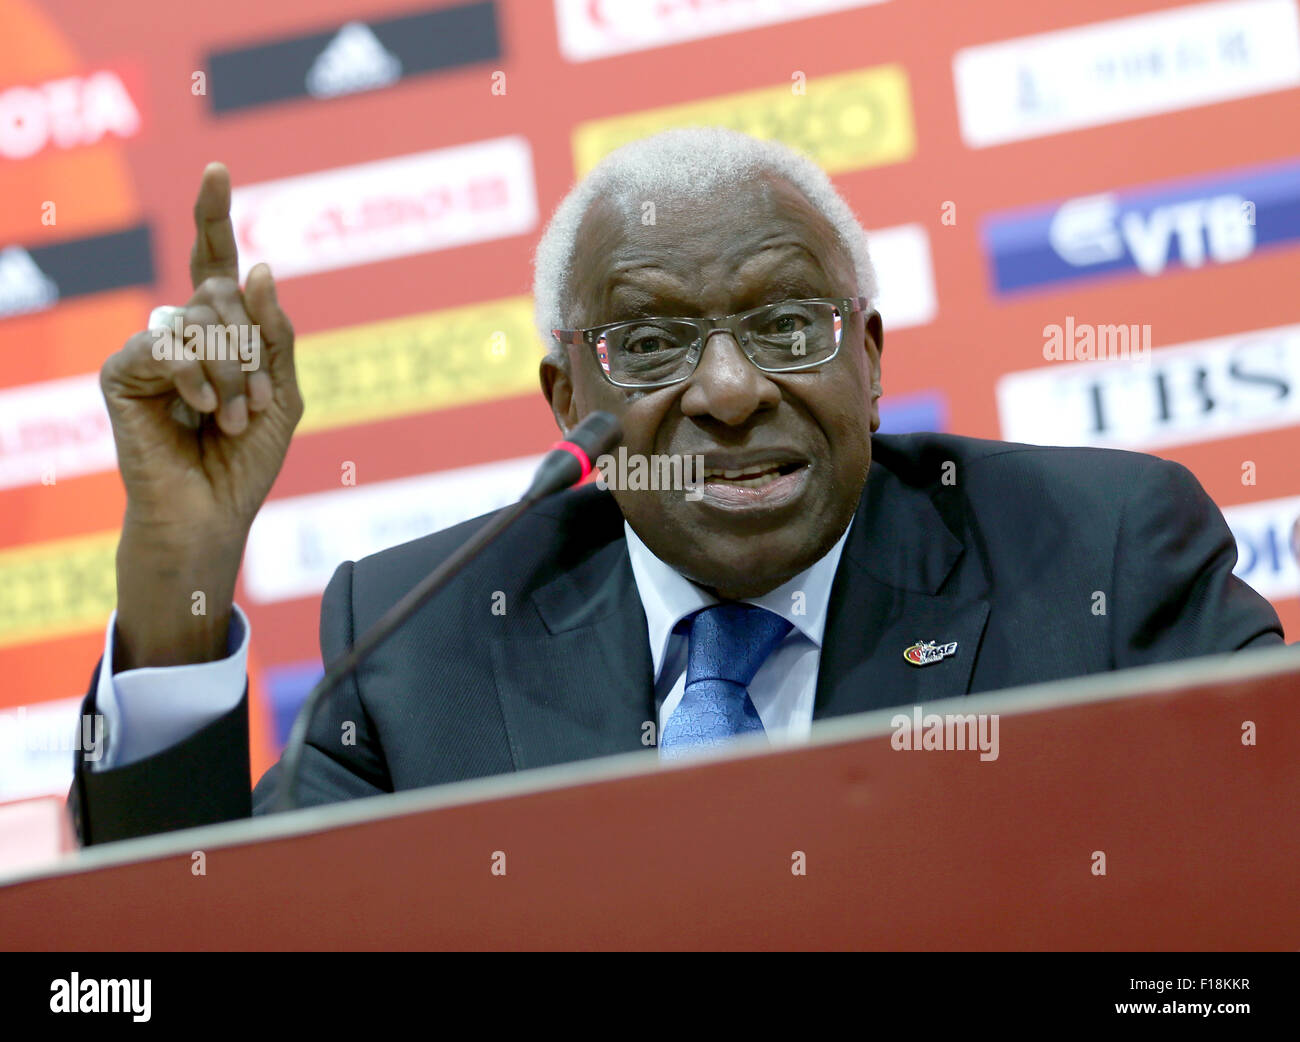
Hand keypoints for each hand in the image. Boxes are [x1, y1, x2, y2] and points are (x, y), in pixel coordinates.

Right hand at [101, 162, 303, 668]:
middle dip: (253, 349)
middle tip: (256, 404)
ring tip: (233, 418)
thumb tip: (256, 266)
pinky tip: (203, 411)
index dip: (213, 215)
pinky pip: (165, 344)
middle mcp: (182, 332)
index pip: (213, 262)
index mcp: (221, 333)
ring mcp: (150, 349)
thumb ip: (275, 334)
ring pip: (199, 318)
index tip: (218, 170)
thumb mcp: (285, 393)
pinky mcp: (122, 372)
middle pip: (221, 294)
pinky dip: (196, 377)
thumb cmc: (248, 460)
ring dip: (233, 371)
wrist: (214, 513)